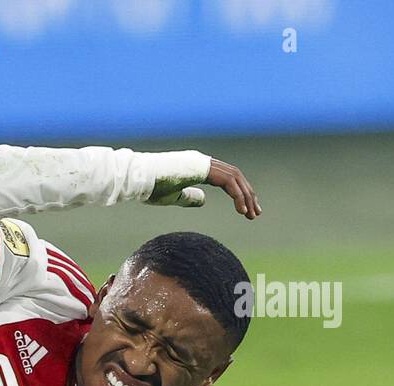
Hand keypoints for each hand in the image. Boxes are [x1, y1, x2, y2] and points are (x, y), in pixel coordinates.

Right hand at [145, 156, 261, 220]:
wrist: (139, 179)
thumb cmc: (151, 188)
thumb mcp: (173, 197)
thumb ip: (189, 197)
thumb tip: (204, 200)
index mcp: (198, 167)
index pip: (226, 179)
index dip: (238, 194)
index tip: (245, 210)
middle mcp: (204, 162)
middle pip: (235, 177)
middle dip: (247, 195)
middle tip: (255, 214)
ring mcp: (204, 163)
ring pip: (235, 178)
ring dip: (246, 196)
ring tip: (251, 214)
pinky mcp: (203, 168)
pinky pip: (228, 181)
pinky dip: (237, 196)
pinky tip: (241, 210)